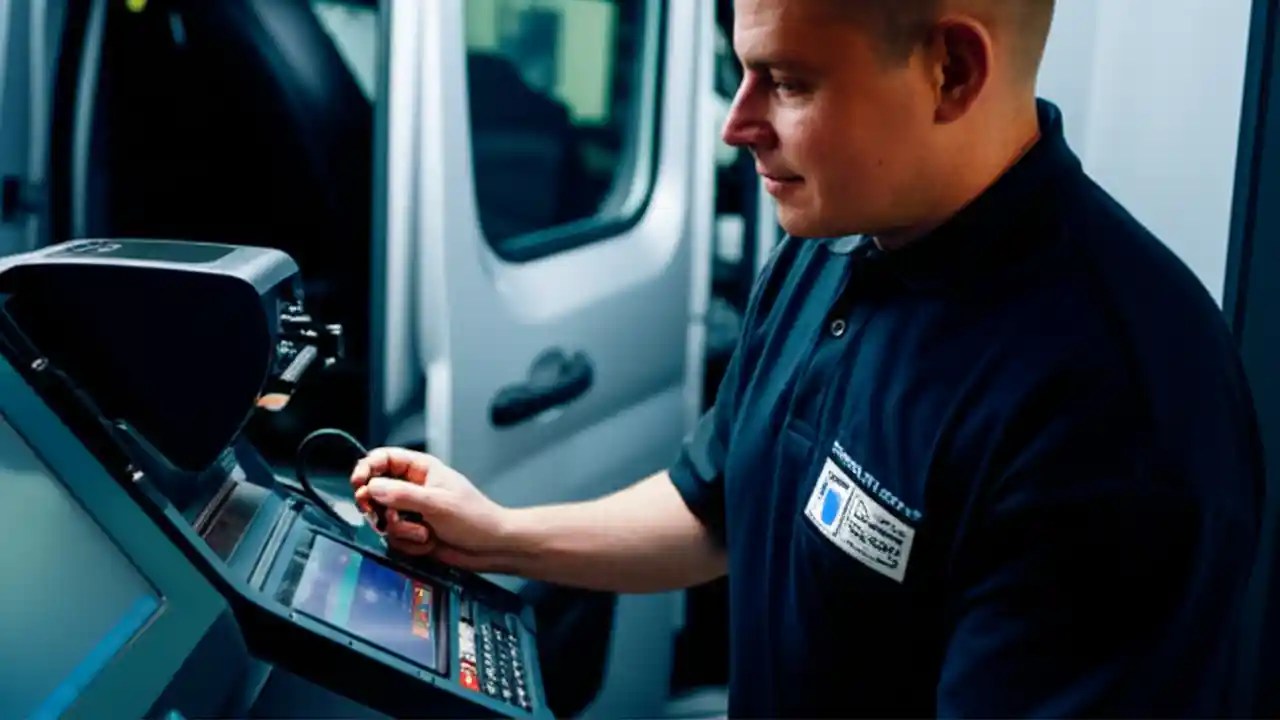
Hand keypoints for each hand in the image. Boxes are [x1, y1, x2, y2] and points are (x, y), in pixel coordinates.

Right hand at [350, 447, 515, 571]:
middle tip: (380, 515)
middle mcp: (413, 488)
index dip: (367, 468)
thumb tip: (372, 487)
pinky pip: (395, 538)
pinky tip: (429, 543)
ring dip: (401, 530)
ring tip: (424, 532)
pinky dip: (410, 543)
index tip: (358, 483)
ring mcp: (412, 511)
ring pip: (384, 518)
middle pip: (376, 491)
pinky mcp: (413, 532)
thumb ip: (402, 495)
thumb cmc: (474, 518)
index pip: (384, 459)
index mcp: (422, 469)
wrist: (490, 547)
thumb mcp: (437, 503)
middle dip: (378, 507)